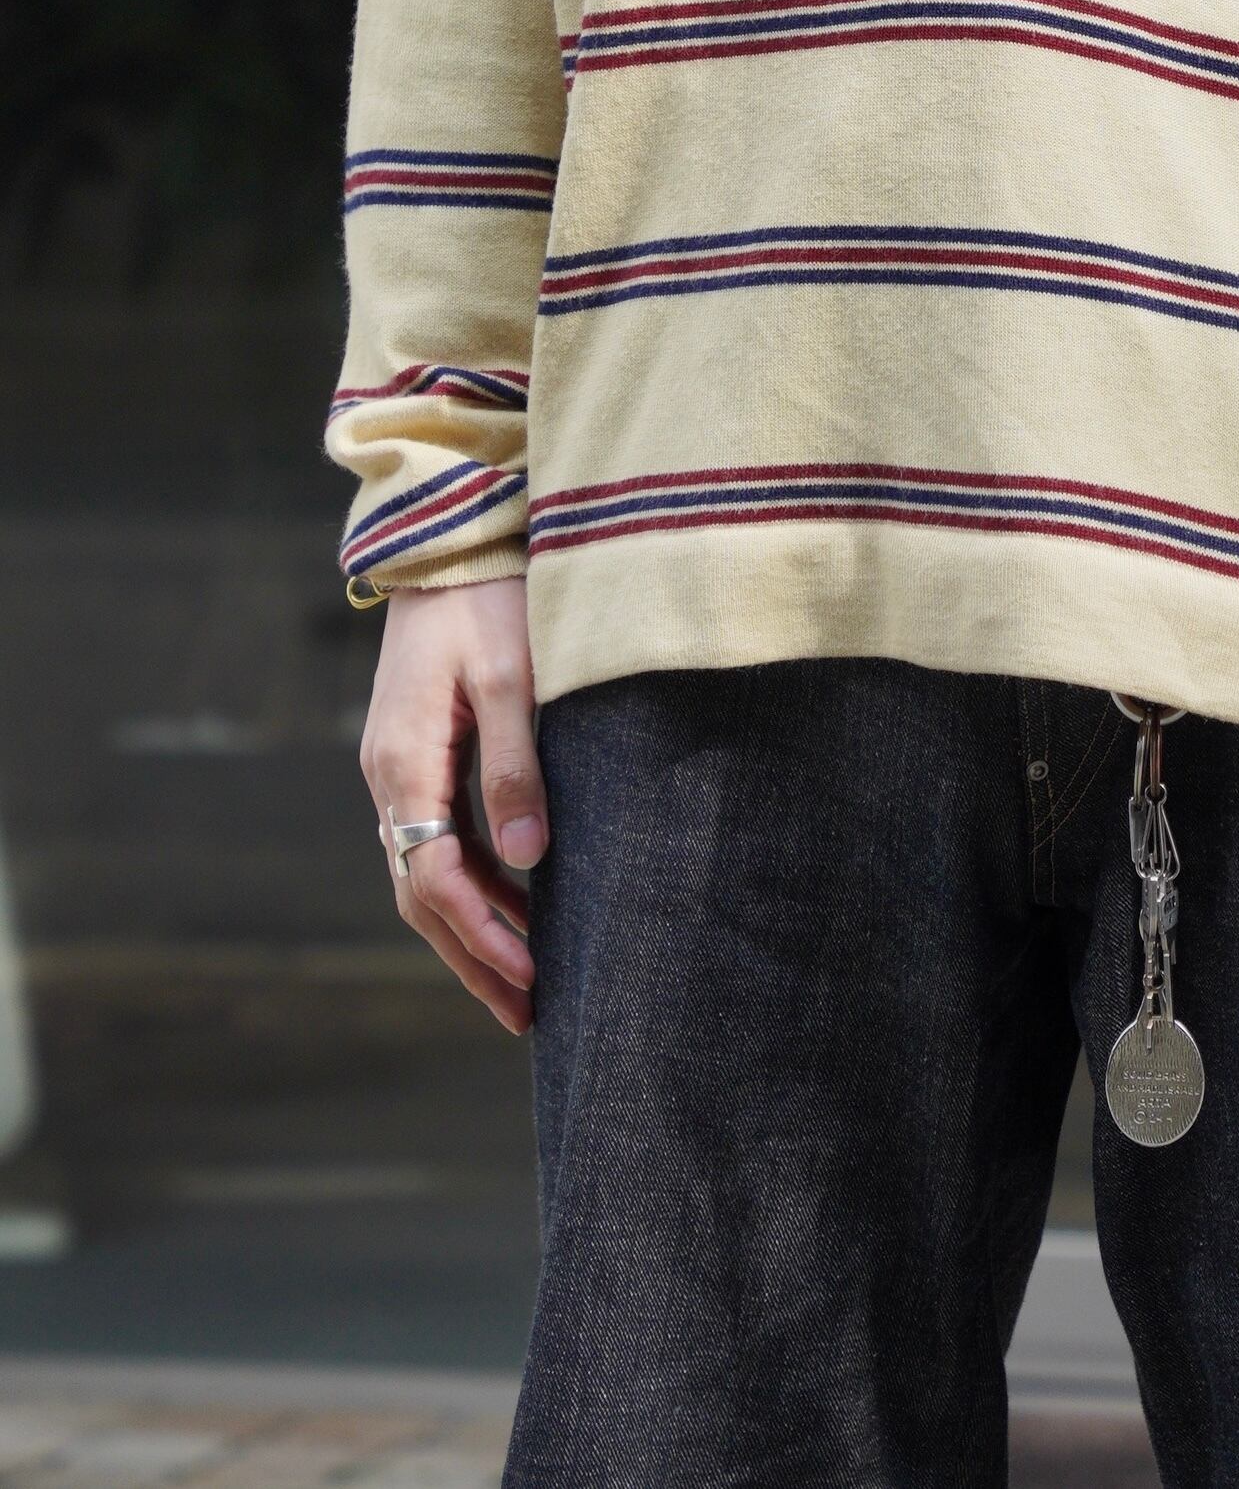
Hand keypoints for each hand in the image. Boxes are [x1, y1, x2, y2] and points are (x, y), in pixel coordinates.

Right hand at [359, 575, 544, 1032]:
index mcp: (404, 764)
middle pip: (421, 896)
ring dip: (470, 930)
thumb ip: (517, 769)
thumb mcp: (509, 680)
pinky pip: (435, 842)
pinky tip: (511, 906)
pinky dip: (469, 886)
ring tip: (524, 982)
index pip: (435, 881)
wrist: (447, 540)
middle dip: (472, 958)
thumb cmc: (486, 601)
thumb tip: (527, 864)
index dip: (483, 938)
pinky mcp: (417, 755)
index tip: (533, 979)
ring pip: (424, 874)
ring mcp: (397, 769)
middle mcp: (389, 777)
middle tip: (528, 1015)